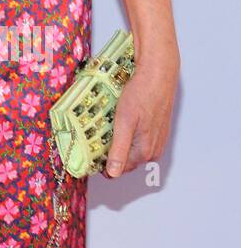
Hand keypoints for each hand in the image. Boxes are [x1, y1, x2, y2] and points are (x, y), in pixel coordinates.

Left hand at [104, 43, 179, 176]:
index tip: (89, 156)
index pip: (119, 169)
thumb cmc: (142, 94)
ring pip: (132, 149)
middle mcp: (154, 150)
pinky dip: (128, 135)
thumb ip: (119, 149)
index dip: (103, 165)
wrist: (158, 74)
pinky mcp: (158, 130)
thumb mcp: (125, 122)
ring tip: (104, 132)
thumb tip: (113, 173)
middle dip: (111, 155)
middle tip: (93, 142)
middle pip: (126, 160)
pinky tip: (119, 124)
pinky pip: (139, 139)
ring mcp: (158, 140)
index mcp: (146, 151)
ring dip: (119, 144)